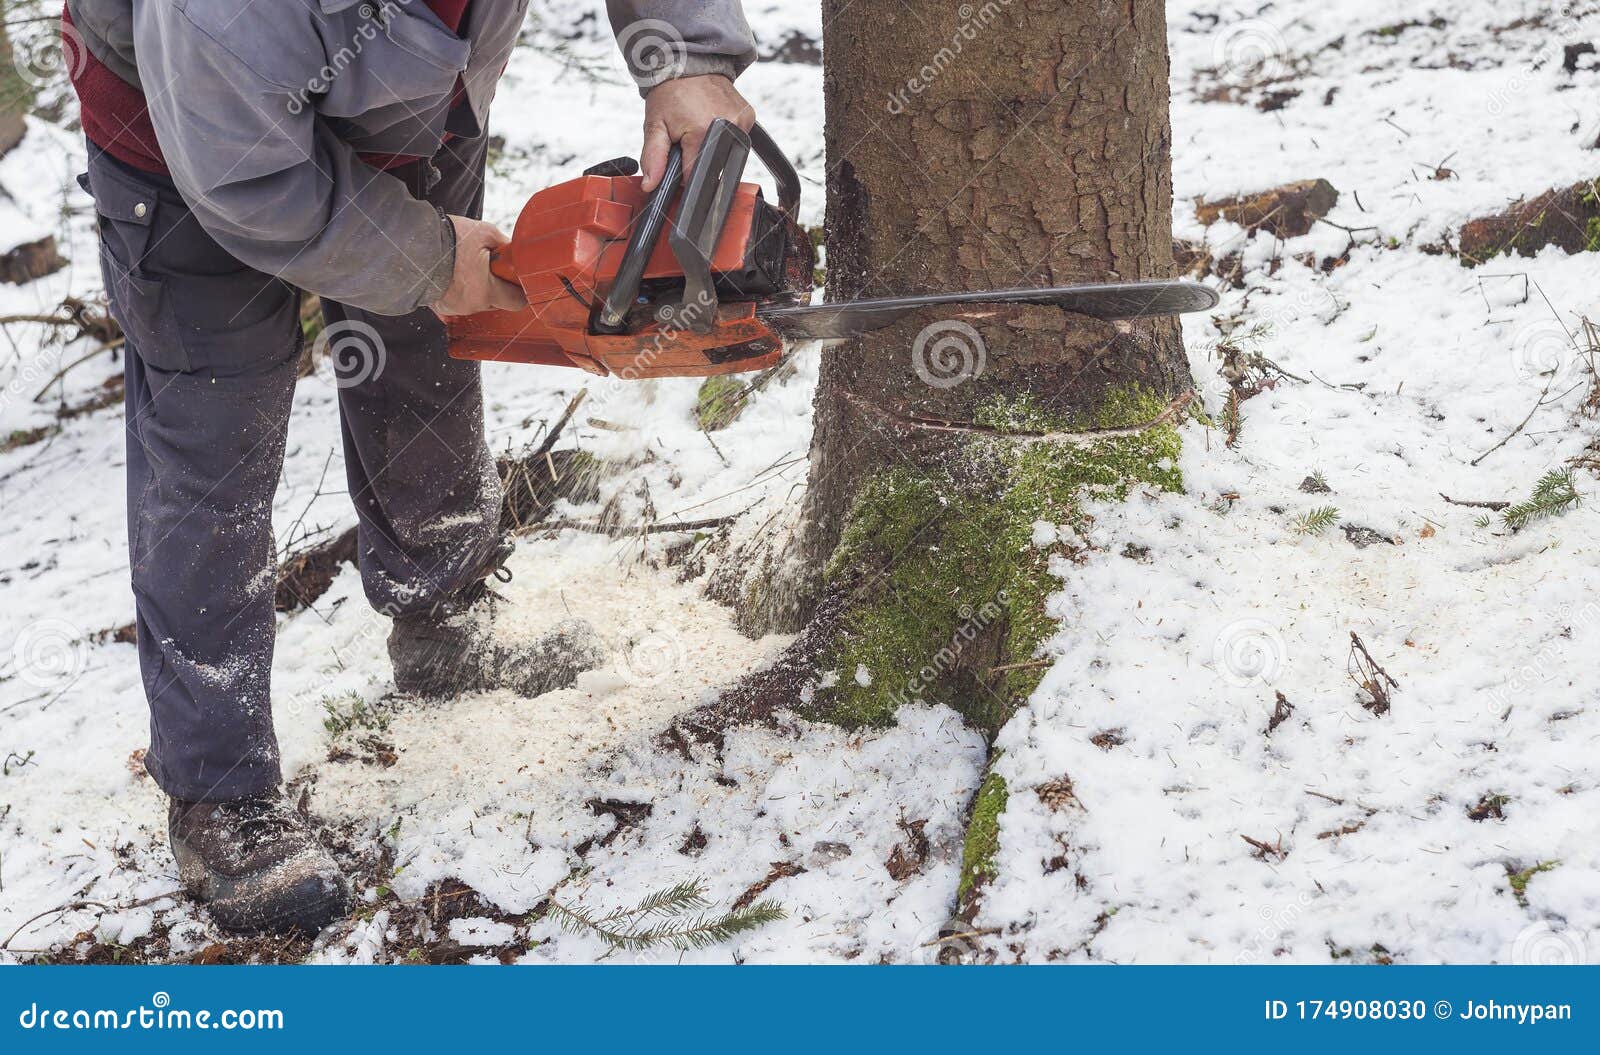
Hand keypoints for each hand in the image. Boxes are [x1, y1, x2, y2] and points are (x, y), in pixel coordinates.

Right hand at [430, 215, 526, 316]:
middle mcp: (471, 305)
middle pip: (497, 302)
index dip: (518, 288)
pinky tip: (455, 274)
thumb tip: (515, 251)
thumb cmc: (448, 237)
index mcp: (486, 291)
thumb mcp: (485, 233)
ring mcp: (455, 308)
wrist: (411, 242)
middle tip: (488, 265)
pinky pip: (460, 301)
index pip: (516, 301)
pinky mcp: (441, 306)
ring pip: (478, 301)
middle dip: (497, 286)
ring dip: (478, 288)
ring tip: (467, 266)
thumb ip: (505, 246)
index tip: (515, 278)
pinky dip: (461, 290)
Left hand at [639, 74, 756, 191]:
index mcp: (703, 132)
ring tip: (700, 126)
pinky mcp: (748, 117)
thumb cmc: (670, 92)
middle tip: (687, 137)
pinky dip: (724, 136)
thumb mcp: (654, 125)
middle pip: (713, 166)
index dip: (684, 172)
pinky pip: (737, 139)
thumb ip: (653, 157)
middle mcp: (727, 127)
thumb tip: (652, 184)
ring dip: (712, 148)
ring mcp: (741, 121)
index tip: (679, 156)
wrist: (687, 63)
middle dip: (698, 158)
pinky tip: (713, 121)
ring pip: (726, 154)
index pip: (696, 175)